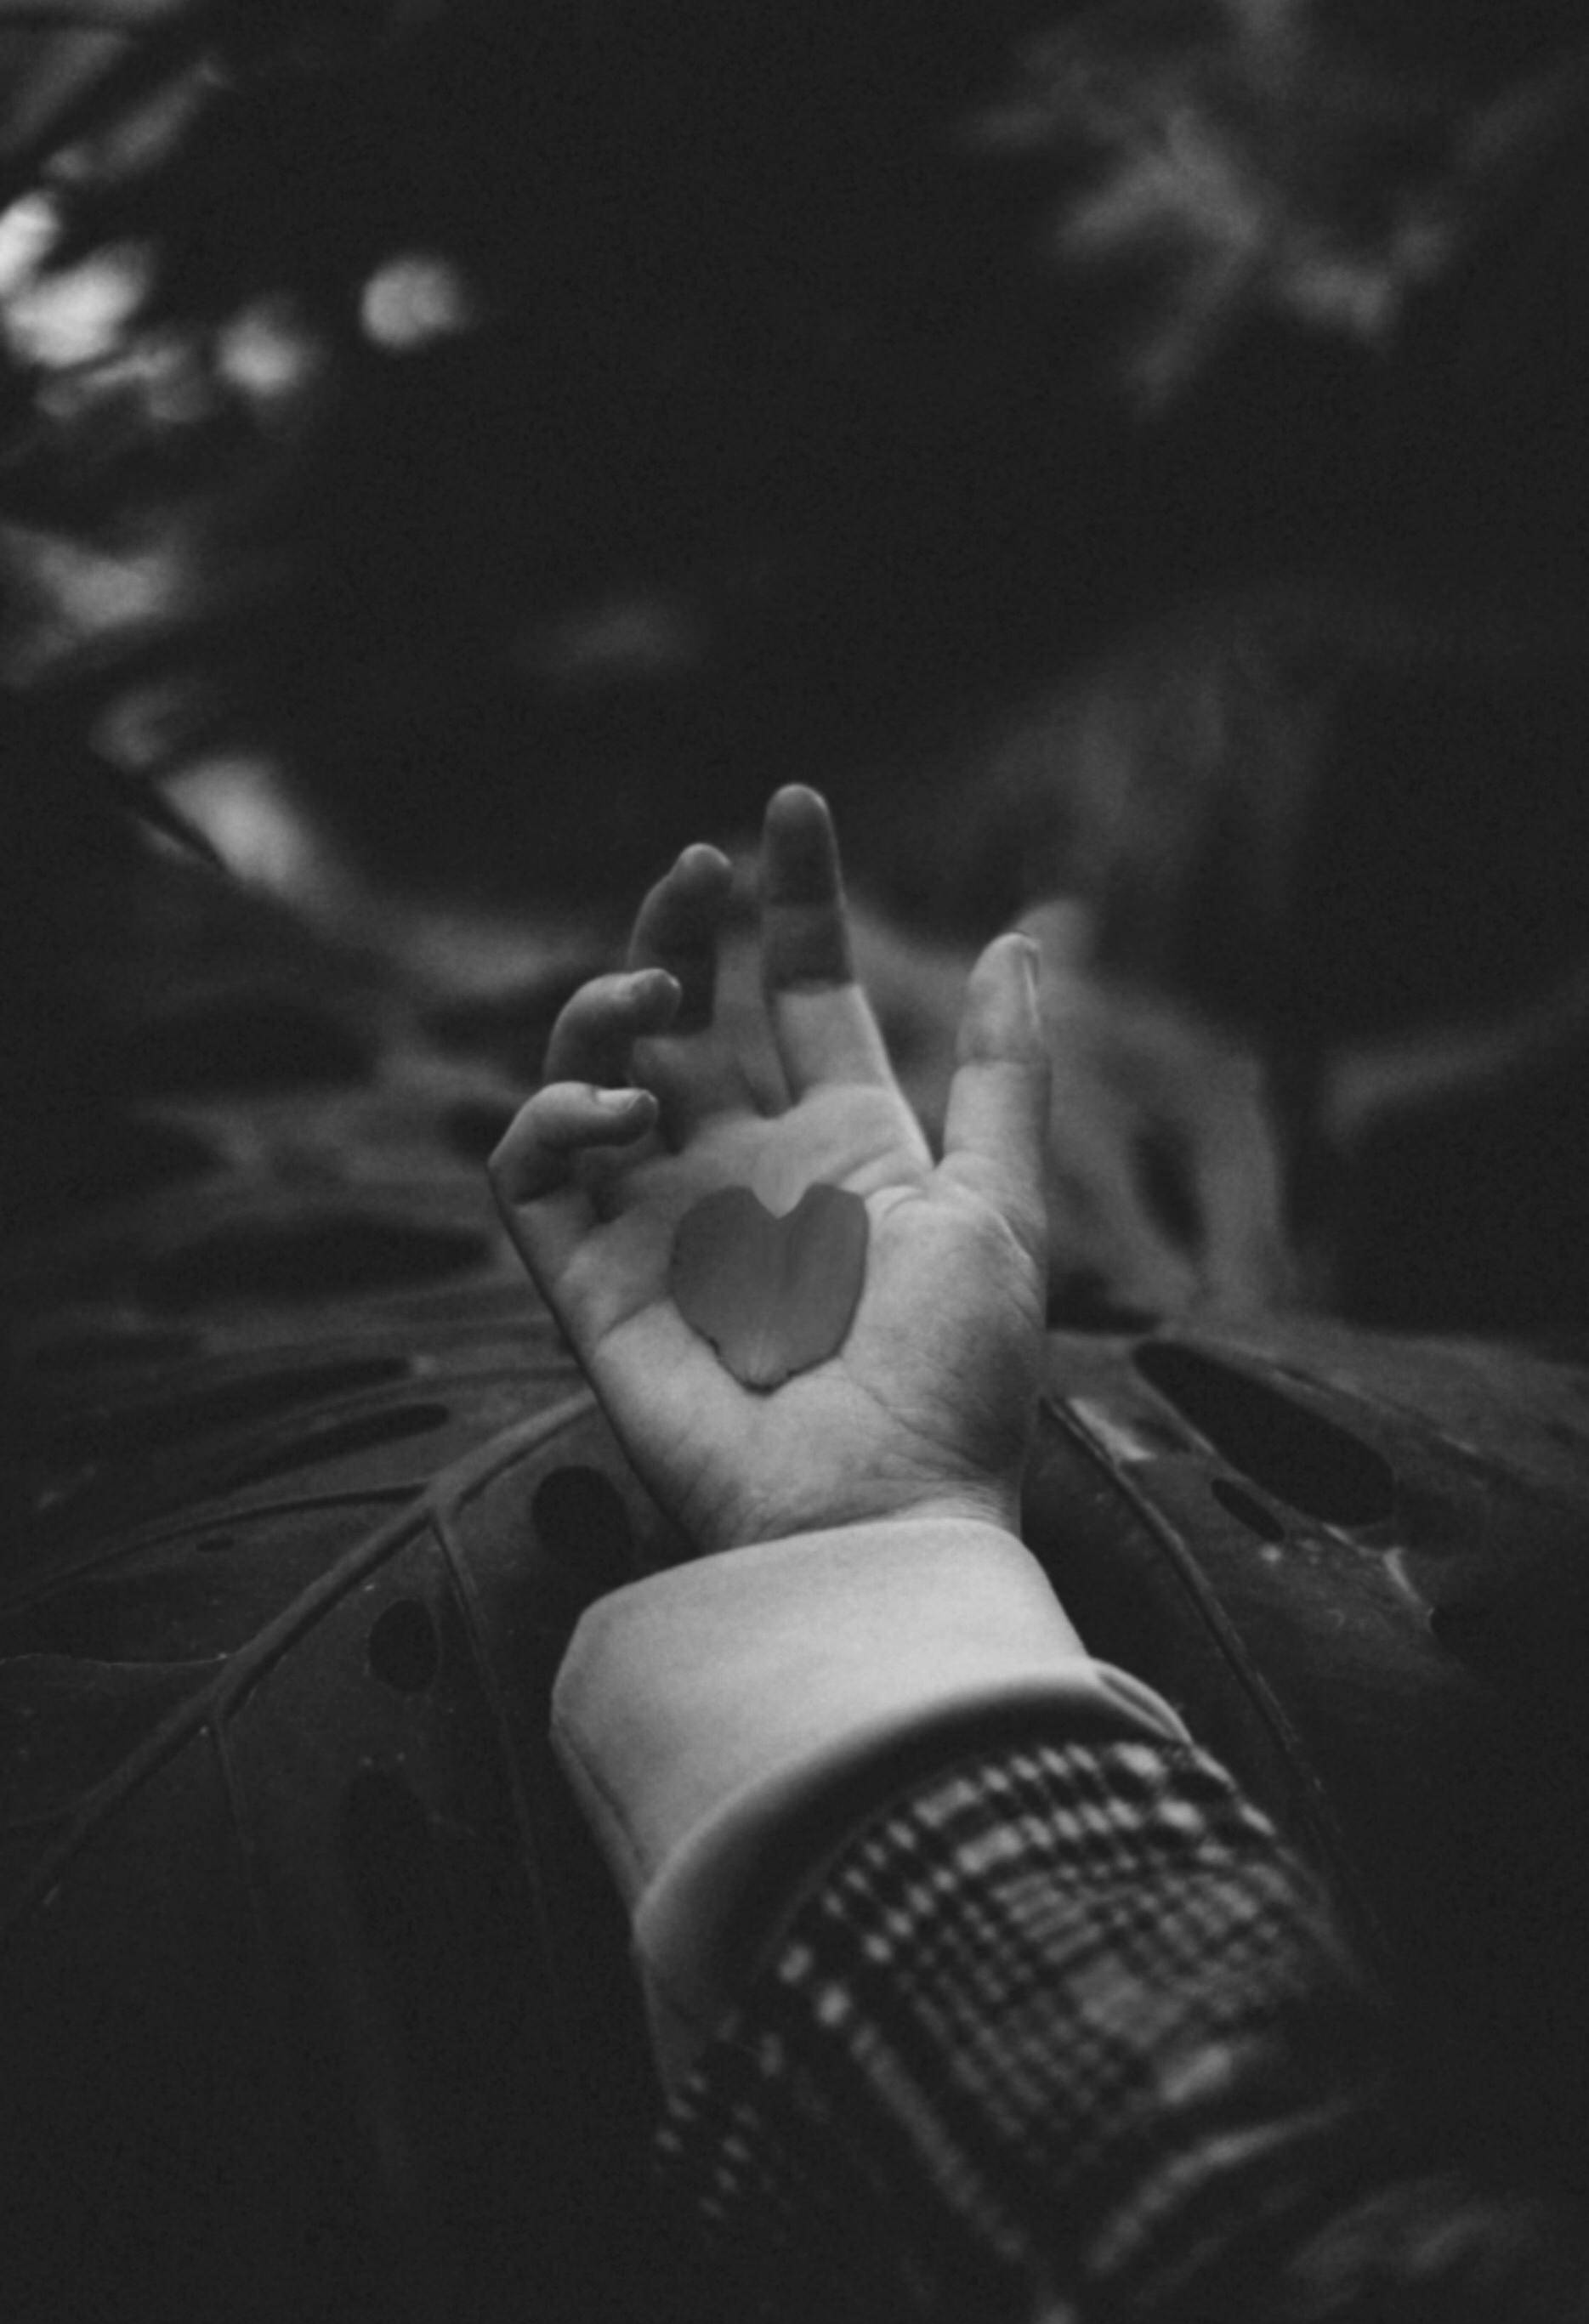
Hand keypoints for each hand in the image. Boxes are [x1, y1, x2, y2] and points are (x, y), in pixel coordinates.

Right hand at [489, 786, 1050, 1552]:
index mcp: (843, 1147)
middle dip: (680, 928)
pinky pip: (528, 1180)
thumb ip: (1004, 1074)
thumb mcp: (996, 1208)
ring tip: (658, 1003)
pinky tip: (614, 1107)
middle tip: (697, 870)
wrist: (878, 1516)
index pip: (804, 994)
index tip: (788, 808)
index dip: (794, 902)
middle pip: (687, 1014)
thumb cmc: (954, 1381)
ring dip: (607, 1009)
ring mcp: (662, 1223)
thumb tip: (1024, 936)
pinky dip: (547, 1121)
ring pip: (592, 1074)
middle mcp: (744, 1173)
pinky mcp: (591, 1284)